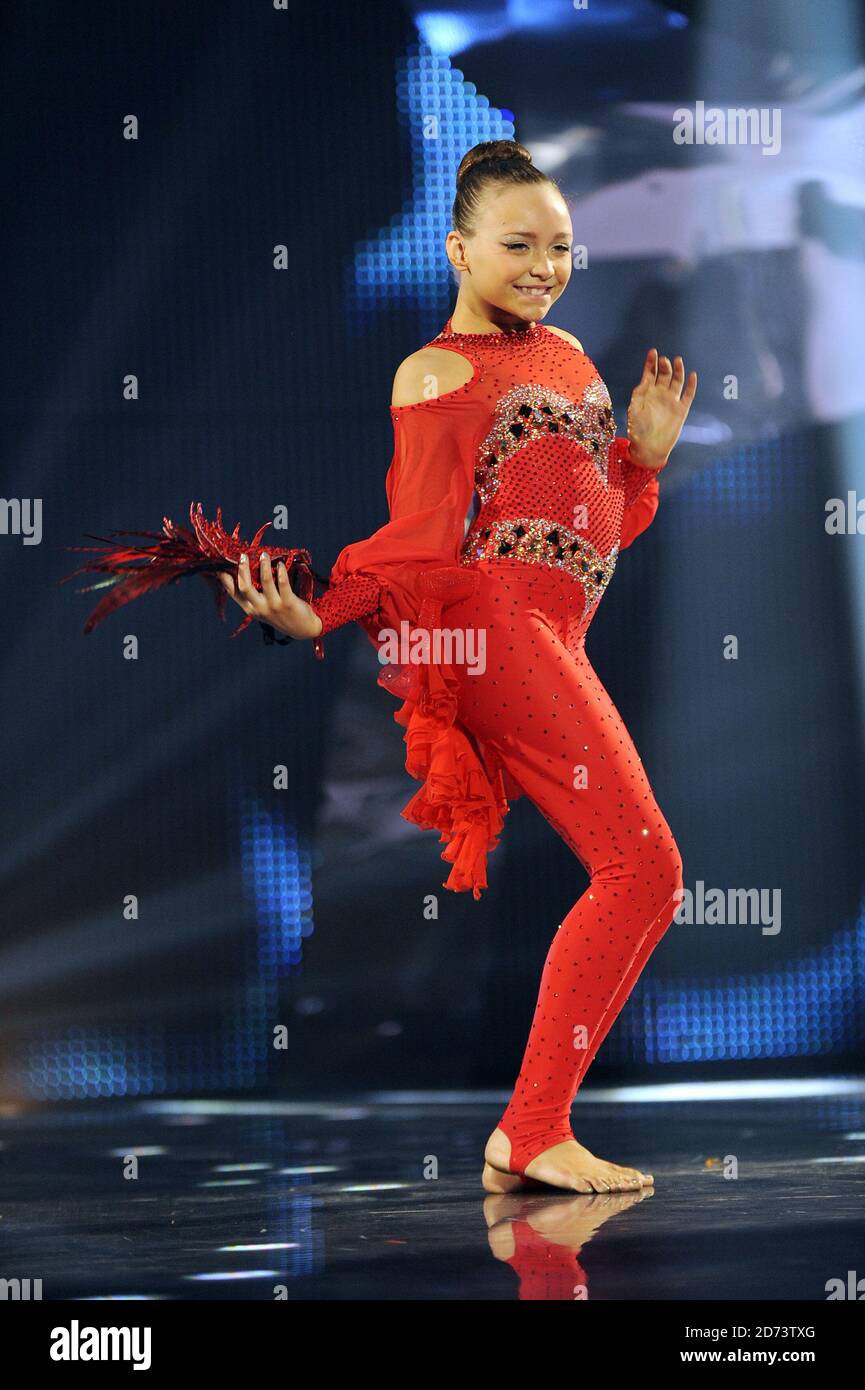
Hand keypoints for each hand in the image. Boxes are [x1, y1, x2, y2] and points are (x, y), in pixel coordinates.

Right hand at [217, 552, 322, 638]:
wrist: (302, 629)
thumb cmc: (280, 615)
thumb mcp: (262, 609)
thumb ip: (253, 596)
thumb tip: (244, 574)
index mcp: (250, 609)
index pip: (233, 593)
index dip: (225, 579)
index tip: (220, 565)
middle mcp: (259, 608)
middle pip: (245, 586)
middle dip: (243, 569)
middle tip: (243, 555)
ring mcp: (273, 606)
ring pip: (265, 581)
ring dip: (264, 565)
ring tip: (264, 554)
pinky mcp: (288, 603)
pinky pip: (282, 583)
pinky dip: (281, 571)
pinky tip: (281, 564)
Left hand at [626, 348, 696, 468]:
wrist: (649, 449)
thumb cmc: (638, 431)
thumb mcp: (634, 410)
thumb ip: (639, 395)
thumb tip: (644, 382)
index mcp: (647, 393)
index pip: (650, 373)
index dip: (651, 362)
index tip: (653, 352)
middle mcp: (660, 395)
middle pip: (664, 375)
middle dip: (664, 366)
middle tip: (664, 361)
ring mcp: (671, 401)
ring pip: (676, 381)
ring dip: (677, 371)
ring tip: (677, 360)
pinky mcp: (681, 410)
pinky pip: (688, 395)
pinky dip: (691, 385)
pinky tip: (693, 375)